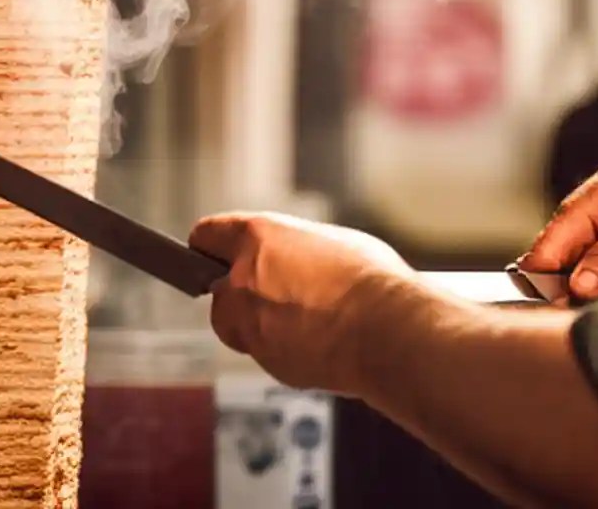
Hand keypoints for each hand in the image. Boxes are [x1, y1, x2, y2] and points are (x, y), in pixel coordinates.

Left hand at [189, 212, 413, 392]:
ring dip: (259, 325)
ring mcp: (250, 325)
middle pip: (218, 289)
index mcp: (257, 239)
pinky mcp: (266, 361)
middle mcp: (242, 280)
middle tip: (278, 293)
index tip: (213, 253)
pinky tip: (318, 343)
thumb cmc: (371, 282)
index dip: (212, 245)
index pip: (207, 236)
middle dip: (240, 294)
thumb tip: (288, 259)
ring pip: (238, 326)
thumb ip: (292, 250)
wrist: (390, 333)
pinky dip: (284, 350)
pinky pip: (266, 352)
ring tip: (306, 320)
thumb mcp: (331, 242)